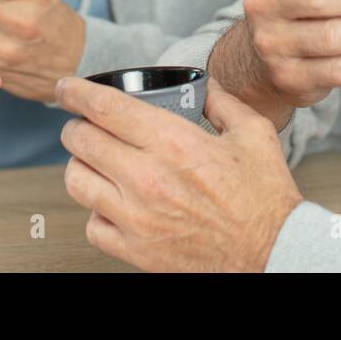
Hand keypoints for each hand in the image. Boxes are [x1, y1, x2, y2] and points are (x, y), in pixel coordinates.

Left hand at [58, 76, 303, 271]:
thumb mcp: (253, 133)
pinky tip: (111, 201)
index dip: (76, 92)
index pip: (104, 108)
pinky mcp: (135, 249)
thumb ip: (222, 102)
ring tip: (94, 160)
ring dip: (80, 164)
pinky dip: (95, 210)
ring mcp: (136, 217)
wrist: (273, 253)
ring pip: (76, 180)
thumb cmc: (265, 198)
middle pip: (80, 140)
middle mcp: (147, 178)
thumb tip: (204, 86)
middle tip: (84, 124)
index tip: (67, 87)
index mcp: (173, 142)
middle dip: (76, 125)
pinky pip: (91, 224)